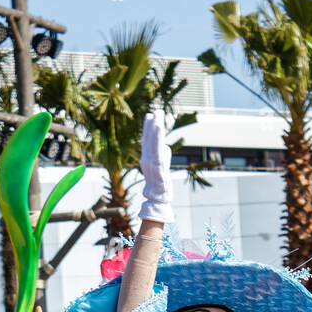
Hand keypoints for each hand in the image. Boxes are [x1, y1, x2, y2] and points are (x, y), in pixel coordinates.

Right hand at [139, 105, 173, 223]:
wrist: (157, 200)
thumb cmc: (160, 186)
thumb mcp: (161, 168)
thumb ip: (163, 156)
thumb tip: (166, 147)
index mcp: (146, 159)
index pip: (146, 140)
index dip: (147, 128)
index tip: (150, 116)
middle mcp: (146, 159)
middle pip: (148, 138)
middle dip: (151, 124)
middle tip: (156, 111)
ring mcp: (151, 162)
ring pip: (152, 142)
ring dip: (155, 127)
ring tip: (157, 115)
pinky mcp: (157, 165)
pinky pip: (157, 148)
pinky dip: (158, 137)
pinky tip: (159, 127)